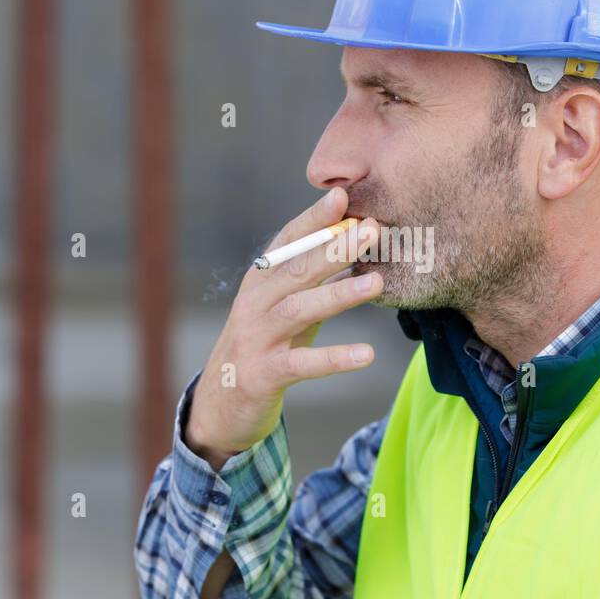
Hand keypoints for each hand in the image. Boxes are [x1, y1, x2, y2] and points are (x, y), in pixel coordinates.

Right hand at [185, 186, 382, 466]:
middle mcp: (254, 302)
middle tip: (372, 231)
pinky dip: (334, 358)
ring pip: (299, 310)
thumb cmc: (265, 344)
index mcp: (261, 279)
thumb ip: (316, 279)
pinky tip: (366, 355)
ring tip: (377, 284)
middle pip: (297, 269)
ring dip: (338, 294)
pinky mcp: (262, 374)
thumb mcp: (288, 305)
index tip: (343, 196)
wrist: (222, 402)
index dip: (314, 219)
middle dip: (335, 248)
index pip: (288, 241)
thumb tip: (360, 243)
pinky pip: (302, 364)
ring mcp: (256, 338)